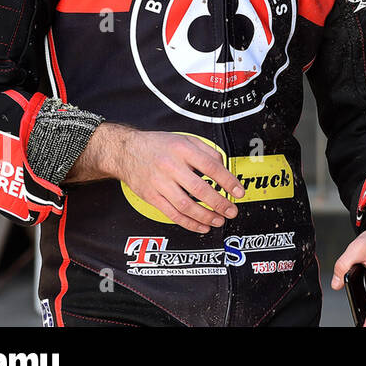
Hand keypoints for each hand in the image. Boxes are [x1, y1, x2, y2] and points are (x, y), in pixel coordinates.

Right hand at [67, 124, 244, 233]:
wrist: (126, 151)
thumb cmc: (159, 145)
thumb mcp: (185, 139)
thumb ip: (207, 151)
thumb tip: (224, 167)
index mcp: (183, 150)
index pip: (211, 167)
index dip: (228, 181)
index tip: (239, 192)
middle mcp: (171, 166)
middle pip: (200, 189)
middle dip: (219, 203)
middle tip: (232, 211)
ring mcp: (159, 183)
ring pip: (185, 205)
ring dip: (205, 216)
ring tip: (218, 221)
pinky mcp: (151, 196)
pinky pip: (172, 214)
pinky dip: (188, 223)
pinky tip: (201, 226)